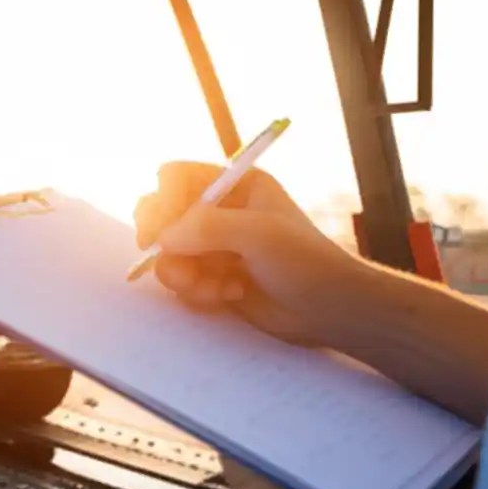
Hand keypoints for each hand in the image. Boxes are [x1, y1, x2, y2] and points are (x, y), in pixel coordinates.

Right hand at [134, 161, 363, 347]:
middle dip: (162, 239)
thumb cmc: (304, 262)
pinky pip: (181, 279)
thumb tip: (161, 239)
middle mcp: (219, 211)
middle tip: (169, 259)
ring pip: (167, 252)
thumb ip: (207, 228)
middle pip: (161, 212)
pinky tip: (229, 296)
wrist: (328, 310)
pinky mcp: (212, 276)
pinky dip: (197, 291)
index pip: (176, 177)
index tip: (159, 230)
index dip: (162, 200)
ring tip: (214, 287)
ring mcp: (214, 245)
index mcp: (234, 184)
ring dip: (183, 273)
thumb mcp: (259, 234)